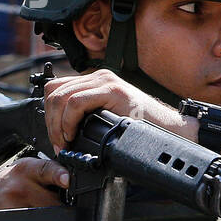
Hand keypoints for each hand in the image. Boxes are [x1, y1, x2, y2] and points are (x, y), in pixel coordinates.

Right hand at [0, 157, 73, 220]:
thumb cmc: (3, 193)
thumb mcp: (22, 174)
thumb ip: (46, 174)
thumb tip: (71, 183)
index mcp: (23, 171)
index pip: (45, 169)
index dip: (58, 174)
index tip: (66, 181)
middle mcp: (17, 190)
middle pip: (58, 208)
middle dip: (67, 216)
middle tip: (62, 216)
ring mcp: (13, 213)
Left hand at [40, 68, 184, 155]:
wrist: (171, 129)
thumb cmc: (142, 130)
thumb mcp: (108, 120)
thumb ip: (88, 117)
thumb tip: (61, 133)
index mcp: (96, 83)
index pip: (56, 89)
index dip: (49, 115)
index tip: (57, 138)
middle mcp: (99, 77)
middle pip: (54, 92)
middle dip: (50, 121)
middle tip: (59, 143)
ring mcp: (106, 81)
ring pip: (60, 96)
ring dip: (56, 123)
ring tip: (64, 141)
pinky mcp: (113, 90)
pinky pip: (76, 102)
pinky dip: (68, 121)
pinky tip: (73, 134)